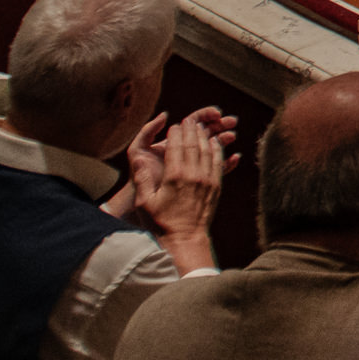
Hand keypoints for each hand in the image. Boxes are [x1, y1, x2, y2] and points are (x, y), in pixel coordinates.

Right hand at [139, 110, 234, 265]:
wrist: (185, 240)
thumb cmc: (161, 223)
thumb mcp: (145, 203)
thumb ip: (143, 180)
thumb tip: (140, 160)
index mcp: (175, 176)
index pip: (177, 147)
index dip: (176, 134)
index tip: (175, 125)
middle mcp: (194, 175)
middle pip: (194, 145)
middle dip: (191, 130)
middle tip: (189, 120)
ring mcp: (207, 180)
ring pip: (208, 151)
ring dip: (205, 137)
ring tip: (202, 127)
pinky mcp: (216, 187)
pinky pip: (218, 162)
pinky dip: (217, 149)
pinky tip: (216, 143)